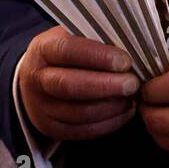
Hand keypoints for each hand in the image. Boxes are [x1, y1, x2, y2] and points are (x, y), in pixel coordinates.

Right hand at [18, 26, 139, 141]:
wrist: (36, 80)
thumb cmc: (65, 55)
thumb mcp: (72, 37)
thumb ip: (94, 40)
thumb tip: (128, 50)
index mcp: (42, 50)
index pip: (67, 51)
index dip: (97, 56)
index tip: (124, 61)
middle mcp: (36, 79)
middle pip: (70, 86)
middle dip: (106, 86)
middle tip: (132, 84)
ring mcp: (41, 107)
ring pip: (79, 112)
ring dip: (111, 107)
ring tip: (131, 98)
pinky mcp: (51, 128)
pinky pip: (83, 130)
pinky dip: (109, 123)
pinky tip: (124, 112)